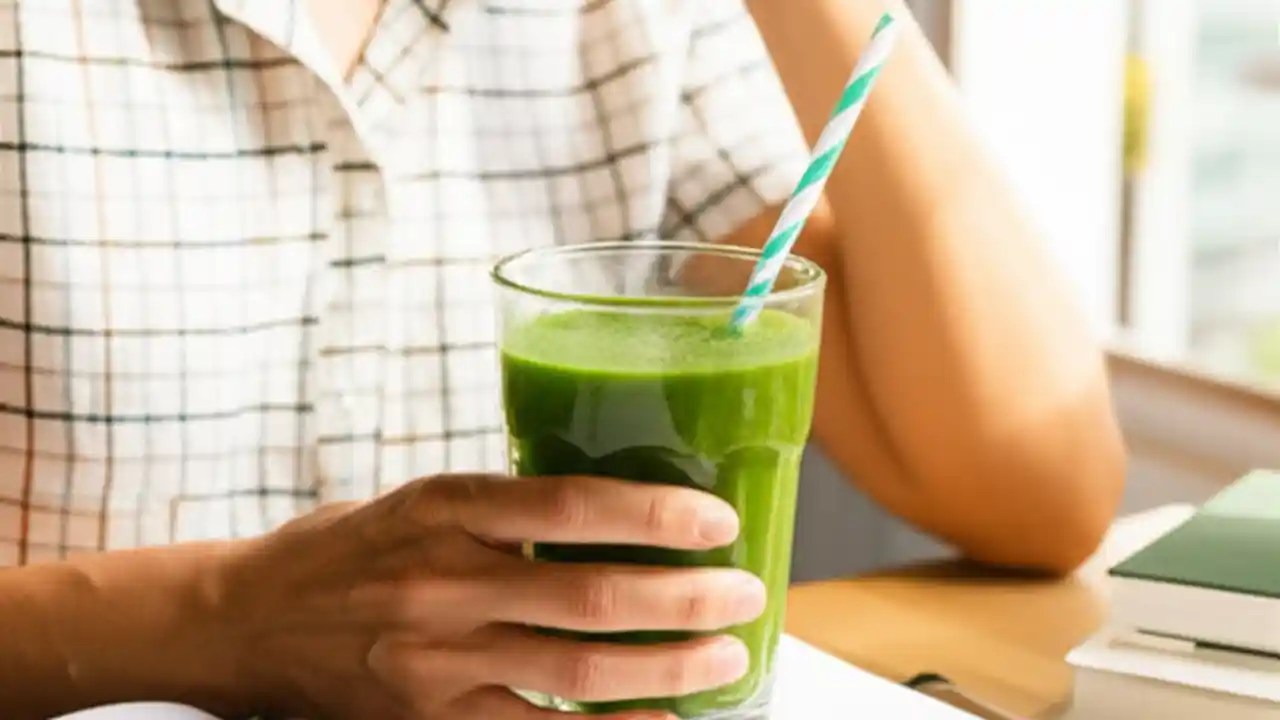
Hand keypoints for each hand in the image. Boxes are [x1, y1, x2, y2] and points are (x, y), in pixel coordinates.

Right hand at [221, 474, 765, 718]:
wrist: (239, 623)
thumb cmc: (340, 552)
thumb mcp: (416, 501)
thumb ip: (502, 510)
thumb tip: (613, 515)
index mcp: (443, 508)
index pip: (572, 504)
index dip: (657, 513)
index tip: (717, 519)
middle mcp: (442, 583)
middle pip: (594, 595)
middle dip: (688, 597)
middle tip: (744, 593)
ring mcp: (436, 663)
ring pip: (580, 671)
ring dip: (669, 667)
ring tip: (727, 656)